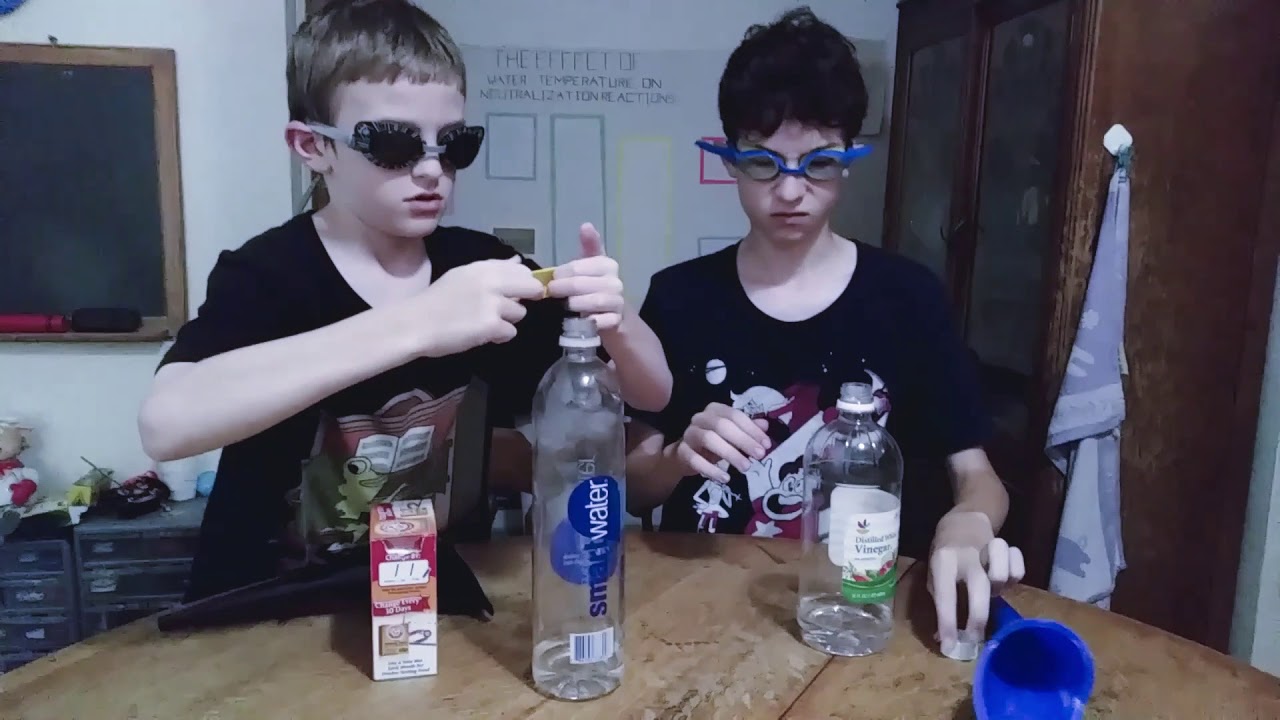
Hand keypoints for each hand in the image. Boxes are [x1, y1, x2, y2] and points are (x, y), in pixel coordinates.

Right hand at [414, 256, 544, 356]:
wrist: (414, 324)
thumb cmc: (436, 302)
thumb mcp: (462, 276)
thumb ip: (492, 269)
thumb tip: (517, 261)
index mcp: (482, 267)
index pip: (521, 269)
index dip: (522, 283)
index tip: (512, 293)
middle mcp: (490, 281)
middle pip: (531, 287)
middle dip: (524, 300)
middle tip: (505, 309)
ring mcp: (492, 303)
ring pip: (521, 313)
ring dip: (507, 321)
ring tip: (485, 323)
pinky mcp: (491, 325)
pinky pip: (511, 332)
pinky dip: (499, 337)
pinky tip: (481, 334)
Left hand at [546, 223, 624, 330]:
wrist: (610, 312)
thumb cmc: (594, 284)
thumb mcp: (589, 263)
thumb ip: (588, 245)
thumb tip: (586, 225)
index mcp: (608, 264)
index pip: (578, 267)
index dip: (561, 274)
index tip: (552, 279)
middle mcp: (615, 282)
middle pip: (582, 284)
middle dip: (562, 288)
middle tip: (551, 292)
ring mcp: (617, 302)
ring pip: (593, 301)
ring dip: (574, 304)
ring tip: (563, 305)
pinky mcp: (616, 321)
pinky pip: (602, 321)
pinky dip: (590, 321)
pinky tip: (580, 320)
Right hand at [673, 403, 771, 481]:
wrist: (686, 456)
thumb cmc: (714, 443)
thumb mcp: (733, 436)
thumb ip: (748, 430)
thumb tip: (765, 426)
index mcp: (715, 410)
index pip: (735, 415)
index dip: (752, 429)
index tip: (766, 445)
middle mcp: (700, 418)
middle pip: (723, 425)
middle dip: (744, 441)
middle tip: (760, 456)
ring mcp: (689, 434)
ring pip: (709, 439)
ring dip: (730, 454)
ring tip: (746, 467)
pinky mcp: (681, 451)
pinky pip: (695, 459)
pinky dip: (711, 469)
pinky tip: (725, 478)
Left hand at [928, 510, 1024, 659]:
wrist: (964, 520)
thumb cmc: (946, 552)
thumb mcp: (934, 573)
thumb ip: (940, 601)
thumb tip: (944, 639)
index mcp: (943, 561)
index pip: (945, 596)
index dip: (947, 624)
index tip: (949, 646)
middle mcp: (967, 556)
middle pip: (978, 588)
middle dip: (978, 618)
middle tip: (974, 638)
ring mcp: (989, 551)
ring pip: (1001, 572)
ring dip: (997, 589)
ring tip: (992, 593)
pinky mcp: (1008, 549)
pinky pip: (1018, 566)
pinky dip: (1014, 575)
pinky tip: (1006, 578)